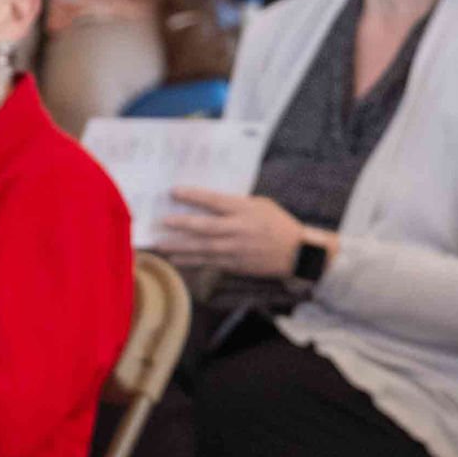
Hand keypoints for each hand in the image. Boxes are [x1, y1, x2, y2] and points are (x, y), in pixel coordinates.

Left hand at [152, 189, 308, 279]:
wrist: (297, 253)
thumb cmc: (277, 224)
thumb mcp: (260, 205)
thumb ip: (236, 204)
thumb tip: (210, 203)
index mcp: (245, 210)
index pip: (214, 201)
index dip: (193, 196)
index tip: (174, 191)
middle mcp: (238, 230)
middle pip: (204, 228)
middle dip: (181, 225)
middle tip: (161, 222)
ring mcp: (236, 249)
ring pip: (203, 248)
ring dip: (180, 247)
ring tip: (160, 245)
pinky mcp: (235, 264)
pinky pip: (209, 262)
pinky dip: (191, 261)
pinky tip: (176, 259)